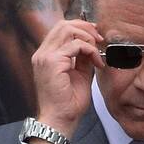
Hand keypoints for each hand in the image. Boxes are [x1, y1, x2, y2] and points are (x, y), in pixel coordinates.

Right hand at [31, 18, 103, 140]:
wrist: (60, 119)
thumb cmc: (68, 103)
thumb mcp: (80, 76)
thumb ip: (84, 60)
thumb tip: (93, 48)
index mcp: (46, 55)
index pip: (60, 30)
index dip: (80, 28)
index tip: (97, 37)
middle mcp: (43, 53)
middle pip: (63, 24)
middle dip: (85, 28)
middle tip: (100, 39)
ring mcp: (45, 56)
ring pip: (67, 30)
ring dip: (88, 38)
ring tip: (98, 52)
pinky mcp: (53, 62)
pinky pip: (76, 45)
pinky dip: (90, 50)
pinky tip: (97, 63)